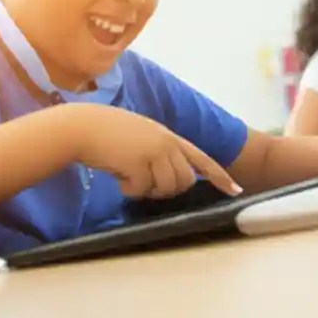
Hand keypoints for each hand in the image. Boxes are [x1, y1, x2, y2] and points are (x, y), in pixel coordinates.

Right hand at [66, 103, 241, 198]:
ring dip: (147, 190)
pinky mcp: (139, 164)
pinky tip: (117, 175)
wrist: (82, 127)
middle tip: (144, 183)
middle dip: (167, 189)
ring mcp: (155, 152)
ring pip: (166, 188)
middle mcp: (167, 143)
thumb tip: (172, 180)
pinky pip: (141, 190)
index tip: (235, 190)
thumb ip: (160, 153)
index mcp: (170, 137)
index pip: (202, 159)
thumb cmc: (107, 134)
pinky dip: (128, 189)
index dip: (219, 176)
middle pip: (184, 181)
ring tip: (129, 176)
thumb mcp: (141, 138)